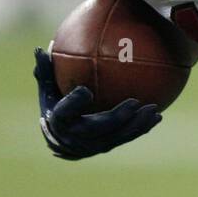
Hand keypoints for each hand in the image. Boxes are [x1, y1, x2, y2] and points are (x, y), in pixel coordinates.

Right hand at [33, 47, 160, 159]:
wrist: (58, 137)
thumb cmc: (54, 106)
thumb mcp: (47, 89)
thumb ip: (46, 72)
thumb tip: (40, 48)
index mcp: (59, 121)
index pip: (64, 113)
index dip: (74, 103)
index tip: (85, 90)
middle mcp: (75, 138)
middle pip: (99, 128)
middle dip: (119, 117)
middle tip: (135, 103)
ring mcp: (92, 146)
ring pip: (117, 137)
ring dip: (137, 125)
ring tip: (154, 111)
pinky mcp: (106, 147)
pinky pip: (126, 138)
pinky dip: (141, 128)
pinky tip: (157, 117)